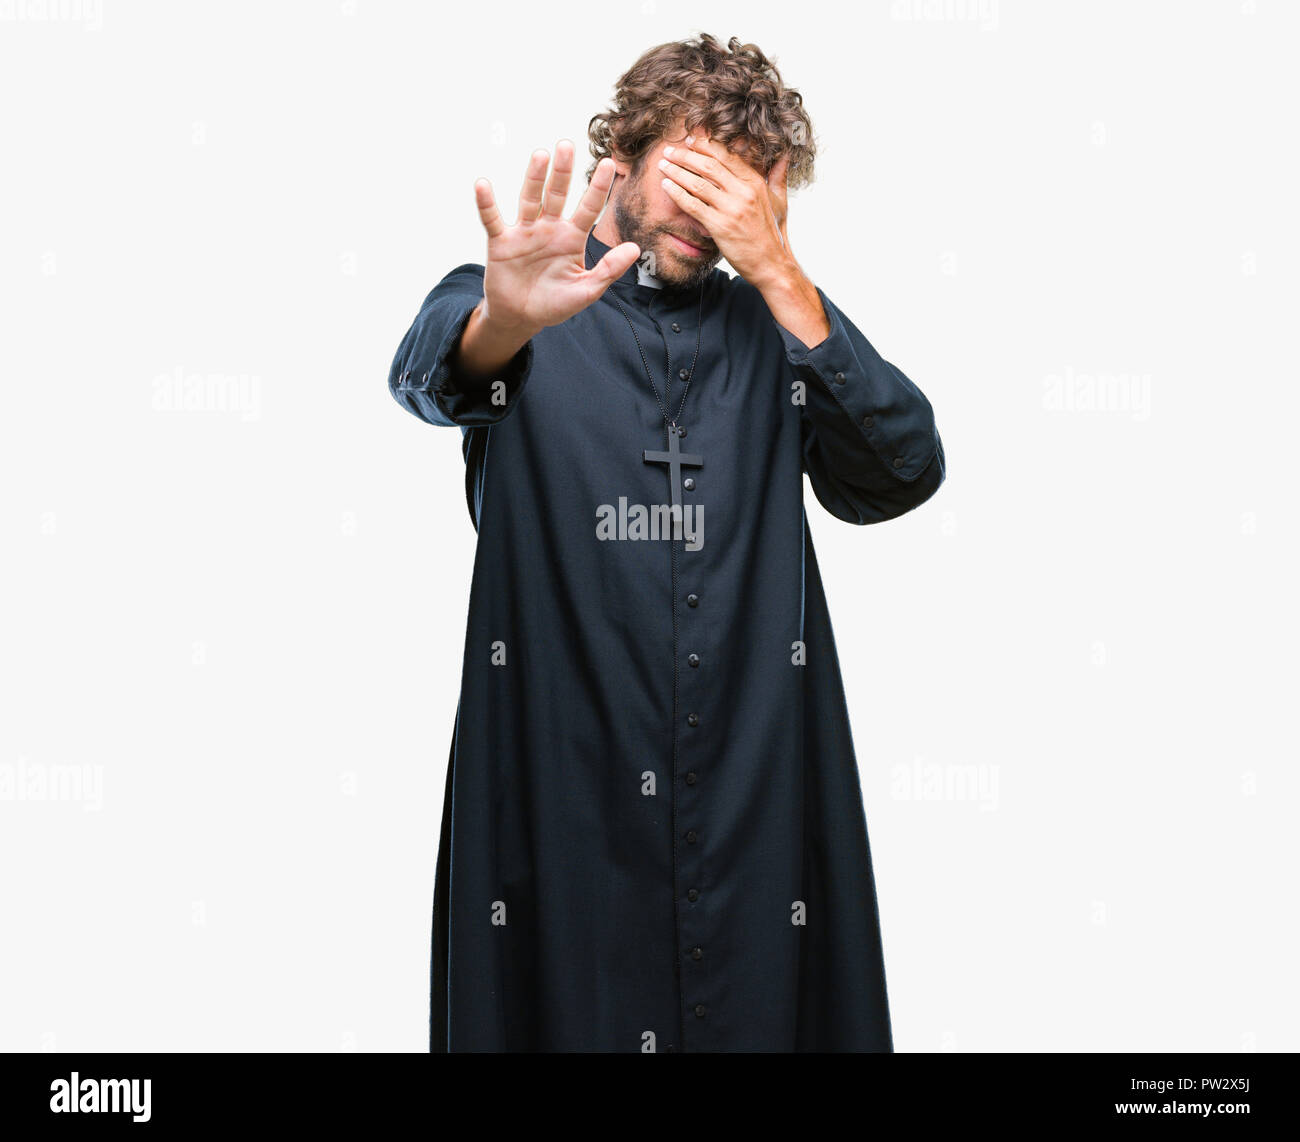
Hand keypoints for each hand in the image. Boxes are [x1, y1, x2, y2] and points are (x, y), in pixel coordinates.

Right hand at [474, 141, 640, 335]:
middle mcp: (549, 228)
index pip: (589, 207)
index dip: (599, 187)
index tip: (609, 164)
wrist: (521, 318)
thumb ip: (609, 270)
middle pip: (557, 194)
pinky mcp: (501, 242)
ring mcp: (524, 233)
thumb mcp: (586, 291)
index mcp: (572, 238)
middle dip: (563, 172)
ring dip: (534, 178)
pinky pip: (492, 220)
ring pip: (530, 199)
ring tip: (540, 155)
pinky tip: (483, 185)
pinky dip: (486, 204)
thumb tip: (635, 248)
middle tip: (567, 146)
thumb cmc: (554, 304)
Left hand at [657, 135, 792, 285]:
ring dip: (676, 171)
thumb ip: (778, 176)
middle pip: (708, 165)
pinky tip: (665, 186)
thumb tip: (785, 155)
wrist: (771, 264)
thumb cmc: (773, 234)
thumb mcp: (780, 201)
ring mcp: (731, 209)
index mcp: (755, 182)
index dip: (704, 145)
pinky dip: (677, 193)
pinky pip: (693, 205)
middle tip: (669, 150)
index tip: (689, 140)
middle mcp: (743, 192)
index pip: (726, 156)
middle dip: (685, 155)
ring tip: (663, 164)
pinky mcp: (720, 226)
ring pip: (697, 183)